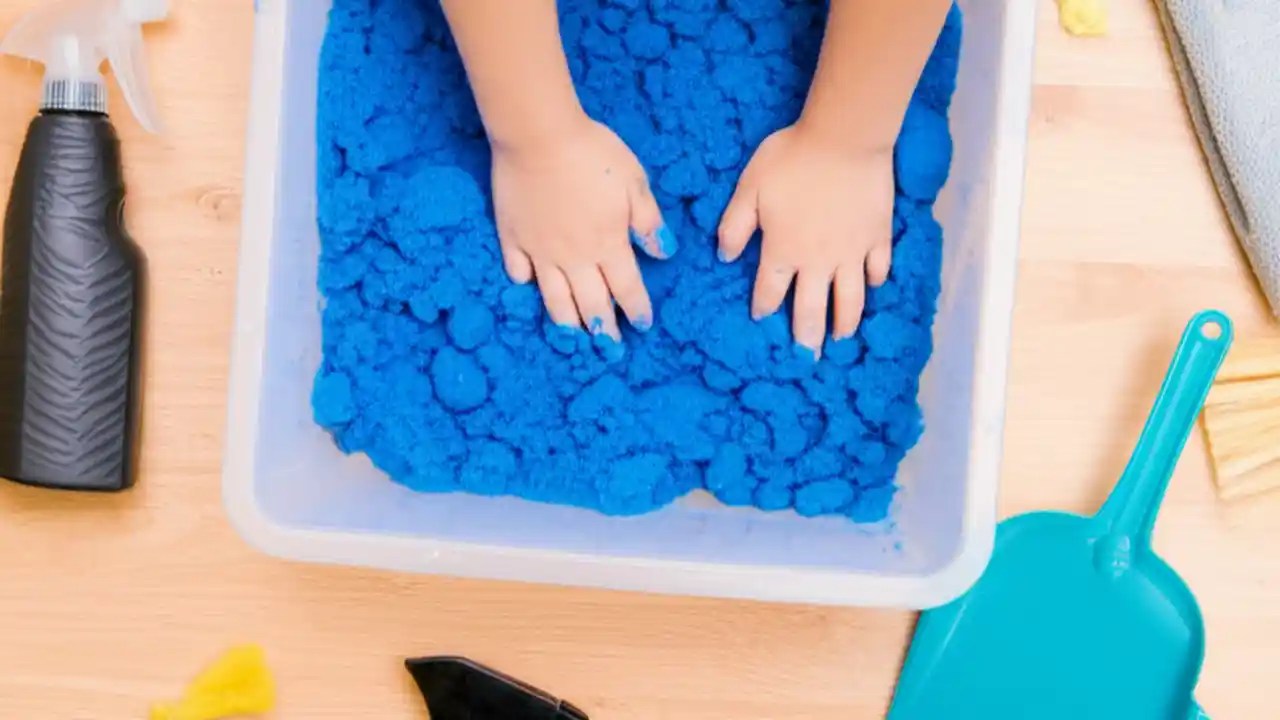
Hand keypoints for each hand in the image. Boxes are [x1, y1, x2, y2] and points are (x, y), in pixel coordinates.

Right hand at [492, 115, 673, 340]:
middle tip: (610, 349)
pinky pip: (518, 271)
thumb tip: (664, 254)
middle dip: (605, 330)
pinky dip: (525, 284)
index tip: (644, 325)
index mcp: (608, 244)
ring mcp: (540, 252)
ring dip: (568, 323)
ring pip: (555, 299)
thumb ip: (647, 221)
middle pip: (591, 303)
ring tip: (576, 339)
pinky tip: (528, 290)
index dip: (637, 309)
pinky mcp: (512, 238)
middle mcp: (575, 258)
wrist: (537, 136)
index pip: (627, 288)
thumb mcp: (634, 182)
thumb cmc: (592, 153)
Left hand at [718, 125, 893, 357]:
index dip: (764, 308)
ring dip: (844, 322)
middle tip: (806, 359)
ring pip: (850, 300)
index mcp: (783, 252)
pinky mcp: (879, 238)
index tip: (762, 319)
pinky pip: (878, 268)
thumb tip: (724, 258)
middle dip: (806, 337)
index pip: (770, 292)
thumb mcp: (749, 188)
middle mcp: (818, 262)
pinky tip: (872, 288)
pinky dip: (874, 282)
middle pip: (811, 309)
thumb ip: (734, 226)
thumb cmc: (791, 159)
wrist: (845, 138)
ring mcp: (852, 253)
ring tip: (841, 339)